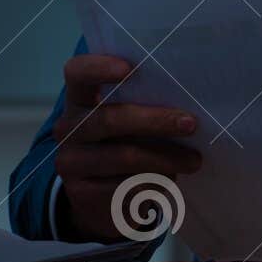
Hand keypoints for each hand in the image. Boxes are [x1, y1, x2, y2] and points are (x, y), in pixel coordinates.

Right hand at [51, 54, 200, 241]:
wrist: (102, 194)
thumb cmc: (125, 141)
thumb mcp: (126, 118)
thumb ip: (142, 104)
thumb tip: (186, 105)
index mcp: (79, 98)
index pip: (77, 73)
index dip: (98, 67)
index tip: (130, 68)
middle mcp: (68, 127)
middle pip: (110, 119)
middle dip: (156, 121)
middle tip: (190, 124)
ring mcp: (71, 161)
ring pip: (123, 156)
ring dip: (165, 158)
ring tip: (193, 160)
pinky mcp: (81, 192)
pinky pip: (125, 186)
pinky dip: (154, 182)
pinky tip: (170, 180)